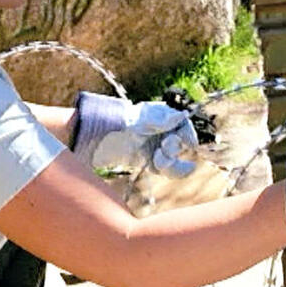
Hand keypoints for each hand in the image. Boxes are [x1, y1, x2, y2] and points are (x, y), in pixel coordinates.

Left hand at [71, 92, 198, 177]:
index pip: (182, 124)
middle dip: (174, 148)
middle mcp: (160, 130)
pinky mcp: (149, 160)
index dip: (187, 134)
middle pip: (180, 143)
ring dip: (172, 163)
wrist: (96, 138)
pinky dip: (168, 171)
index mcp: (160, 115)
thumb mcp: (138, 120)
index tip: (189, 143)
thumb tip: (181, 115)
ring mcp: (155, 146)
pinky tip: (162, 169)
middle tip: (163, 149)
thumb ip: (159, 118)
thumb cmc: (117, 123)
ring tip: (158, 162)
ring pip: (175, 158)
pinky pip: (166, 168)